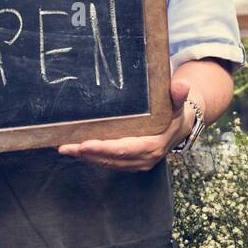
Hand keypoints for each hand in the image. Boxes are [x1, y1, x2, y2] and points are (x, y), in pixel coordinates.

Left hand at [58, 78, 193, 171]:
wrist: (180, 127)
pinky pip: (109, 162)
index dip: (104, 148)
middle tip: (65, 146)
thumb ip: (178, 95)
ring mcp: (136, 163)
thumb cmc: (175, 113)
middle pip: (111, 158)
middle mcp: (144, 159)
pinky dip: (93, 157)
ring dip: (86, 157)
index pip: (124, 149)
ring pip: (107, 162)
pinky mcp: (130, 163)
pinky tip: (78, 150)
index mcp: (153, 145)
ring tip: (65, 148)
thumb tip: (181, 85)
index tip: (85, 144)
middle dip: (87, 153)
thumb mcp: (178, 103)